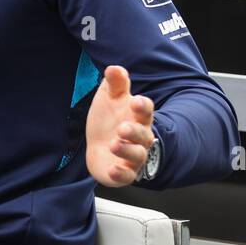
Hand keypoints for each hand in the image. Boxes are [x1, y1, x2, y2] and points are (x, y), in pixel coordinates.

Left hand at [85, 65, 154, 186]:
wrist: (100, 145)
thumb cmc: (109, 119)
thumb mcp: (110, 98)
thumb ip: (115, 84)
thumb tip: (114, 68)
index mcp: (137, 117)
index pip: (145, 111)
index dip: (142, 106)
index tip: (135, 101)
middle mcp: (139, 138)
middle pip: (143, 135)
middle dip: (135, 131)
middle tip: (123, 127)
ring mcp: (132, 156)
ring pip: (136, 155)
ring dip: (127, 150)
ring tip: (114, 144)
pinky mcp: (122, 173)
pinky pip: (126, 176)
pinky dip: (120, 174)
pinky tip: (113, 170)